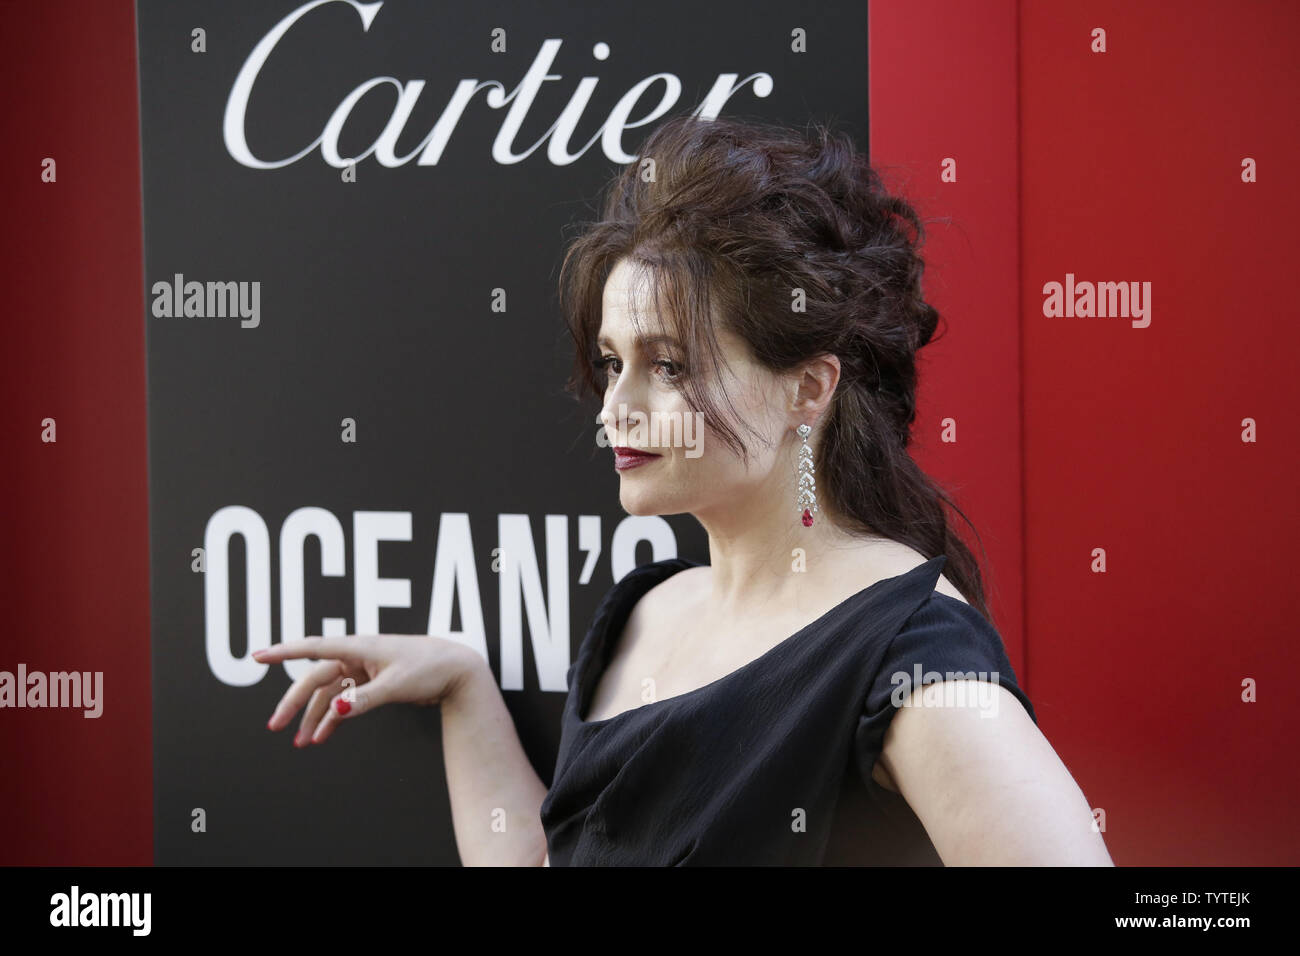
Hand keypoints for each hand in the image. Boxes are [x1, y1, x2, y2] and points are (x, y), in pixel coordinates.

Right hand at [253, 634, 481, 745]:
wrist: (457, 670)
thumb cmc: (429, 669)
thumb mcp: (396, 686)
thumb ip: (364, 699)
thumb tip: (335, 711)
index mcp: (359, 647)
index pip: (313, 648)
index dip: (283, 652)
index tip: (257, 656)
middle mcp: (356, 655)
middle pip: (315, 678)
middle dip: (294, 703)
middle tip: (275, 727)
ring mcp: (363, 669)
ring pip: (328, 693)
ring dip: (314, 717)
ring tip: (301, 743)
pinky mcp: (371, 681)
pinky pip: (344, 700)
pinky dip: (333, 718)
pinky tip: (322, 737)